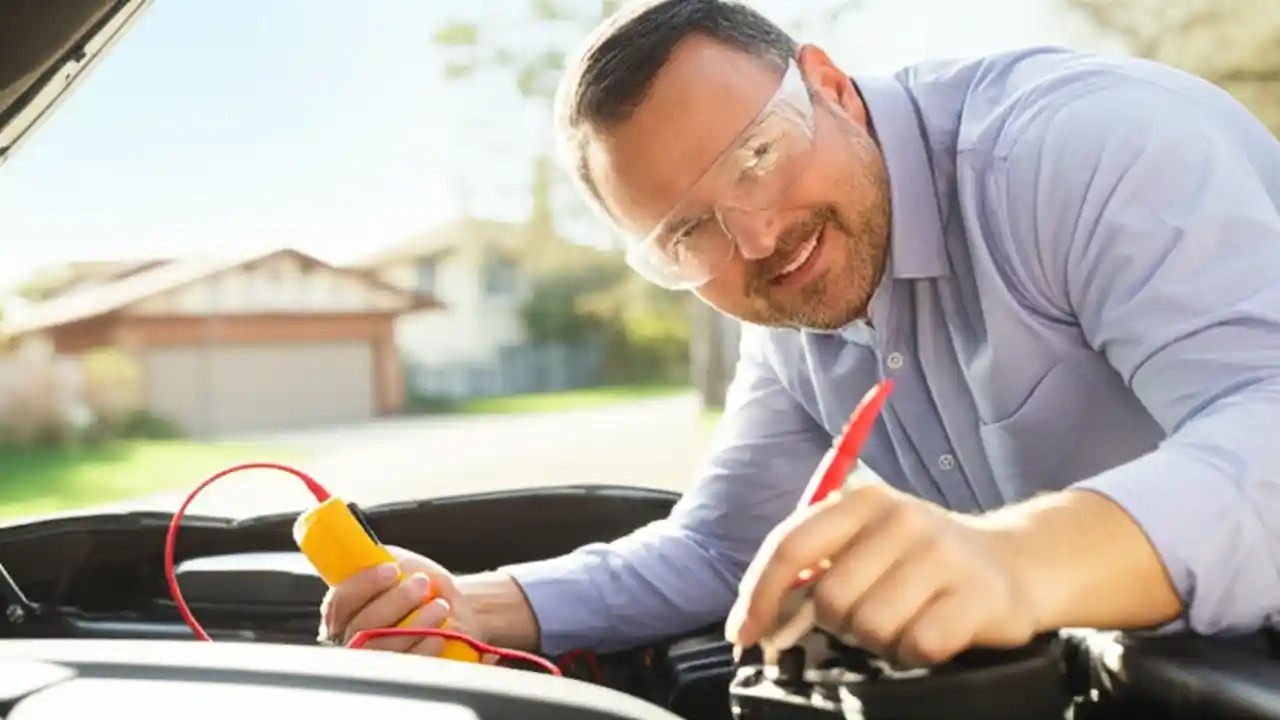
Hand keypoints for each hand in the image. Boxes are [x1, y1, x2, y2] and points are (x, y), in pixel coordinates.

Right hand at [318, 545, 496, 661]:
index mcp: (344, 608)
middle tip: (421, 584)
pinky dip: (424, 648)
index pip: (341, 600)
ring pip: (382, 648)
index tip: (392, 570)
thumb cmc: (421, 586)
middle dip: (394, 602)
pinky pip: (405, 667)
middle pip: (361, 626)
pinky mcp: (395, 676)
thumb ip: (384, 558)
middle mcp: (350, 638)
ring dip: (413, 625)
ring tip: (439, 606)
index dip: (364, 584)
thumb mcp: (401, 563)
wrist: (450, 610)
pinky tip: (439, 633)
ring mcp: (372, 661)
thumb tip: (378, 556)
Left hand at [726, 483, 1040, 667]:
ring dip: (880, 641)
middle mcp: (901, 519)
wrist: (1016, 562)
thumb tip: (758, 618)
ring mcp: (942, 555)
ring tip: (905, 622)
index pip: (791, 546)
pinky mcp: (976, 595)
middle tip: (869, 618)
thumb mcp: (867, 543)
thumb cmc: (923, 560)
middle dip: (839, 625)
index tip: (743, 635)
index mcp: (862, 501)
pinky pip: (917, 644)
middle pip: (830, 599)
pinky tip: (933, 634)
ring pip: (870, 626)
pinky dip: (916, 653)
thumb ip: (816, 567)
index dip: (758, 594)